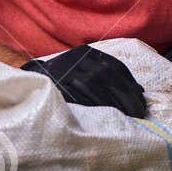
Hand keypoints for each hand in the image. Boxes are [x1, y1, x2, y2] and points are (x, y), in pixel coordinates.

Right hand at [21, 45, 147, 117]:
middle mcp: (77, 58)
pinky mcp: (57, 83)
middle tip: (139, 112)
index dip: (131, 84)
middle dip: (127, 95)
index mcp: (87, 53)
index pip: (116, 66)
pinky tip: (107, 116)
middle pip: (109, 75)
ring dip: (115, 102)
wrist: (30, 84)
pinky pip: (81, 95)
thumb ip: (109, 77)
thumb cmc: (64, 82)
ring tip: (128, 117)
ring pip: (96, 85)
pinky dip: (97, 106)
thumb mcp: (86, 72)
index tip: (142, 100)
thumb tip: (139, 90)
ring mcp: (66, 69)